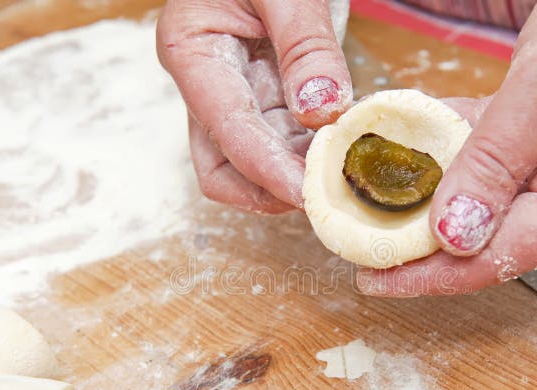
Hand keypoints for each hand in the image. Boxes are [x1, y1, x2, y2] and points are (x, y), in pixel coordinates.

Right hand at [157, 0, 351, 213]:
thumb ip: (305, 46)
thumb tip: (322, 112)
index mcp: (193, 50)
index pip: (225, 129)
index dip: (265, 169)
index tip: (308, 192)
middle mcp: (207, 82)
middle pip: (221, 166)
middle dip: (266, 190)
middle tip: (322, 196)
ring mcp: (236, 93)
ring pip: (252, 162)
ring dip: (293, 176)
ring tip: (342, 176)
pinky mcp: (265, 95)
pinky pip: (282, 140)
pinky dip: (310, 154)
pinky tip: (343, 151)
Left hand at [357, 0, 536, 296]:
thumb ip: (498, 158)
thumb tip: (452, 234)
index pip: (504, 256)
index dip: (434, 276)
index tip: (373, 278)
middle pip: (492, 237)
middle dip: (423, 244)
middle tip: (360, 243)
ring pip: (486, 199)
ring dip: (428, 201)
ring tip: (370, 208)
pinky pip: (493, 160)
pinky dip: (451, 156)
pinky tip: (411, 153)